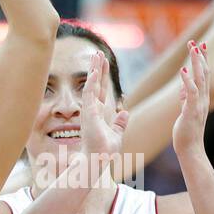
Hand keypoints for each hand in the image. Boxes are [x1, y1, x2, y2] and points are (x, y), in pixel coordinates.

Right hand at [78, 50, 129, 169]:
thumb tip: (125, 112)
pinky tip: (94, 70)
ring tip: (96, 55)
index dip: (102, 77)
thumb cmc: (104, 151)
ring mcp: (89, 110)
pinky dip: (91, 81)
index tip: (104, 64)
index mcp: (98, 113)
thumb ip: (119, 123)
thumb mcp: (117, 134)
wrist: (98, 160)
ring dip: (93, 70)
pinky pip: (89, 93)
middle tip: (98, 53)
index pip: (100, 91)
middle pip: (95, 84)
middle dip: (97, 68)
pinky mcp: (88, 113)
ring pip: (90, 85)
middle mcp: (92, 109)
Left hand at [173, 42, 210, 155]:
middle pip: (205, 74)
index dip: (203, 60)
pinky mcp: (191, 111)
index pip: (205, 75)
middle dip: (201, 57)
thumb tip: (183, 84)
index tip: (200, 46)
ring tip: (193, 49)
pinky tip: (183, 71)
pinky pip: (191, 93)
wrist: (190, 149)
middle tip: (197, 42)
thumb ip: (186, 97)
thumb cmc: (187, 132)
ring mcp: (199, 105)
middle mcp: (204, 99)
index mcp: (203, 99)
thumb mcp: (186, 110)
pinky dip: (188, 81)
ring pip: (200, 80)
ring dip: (197, 63)